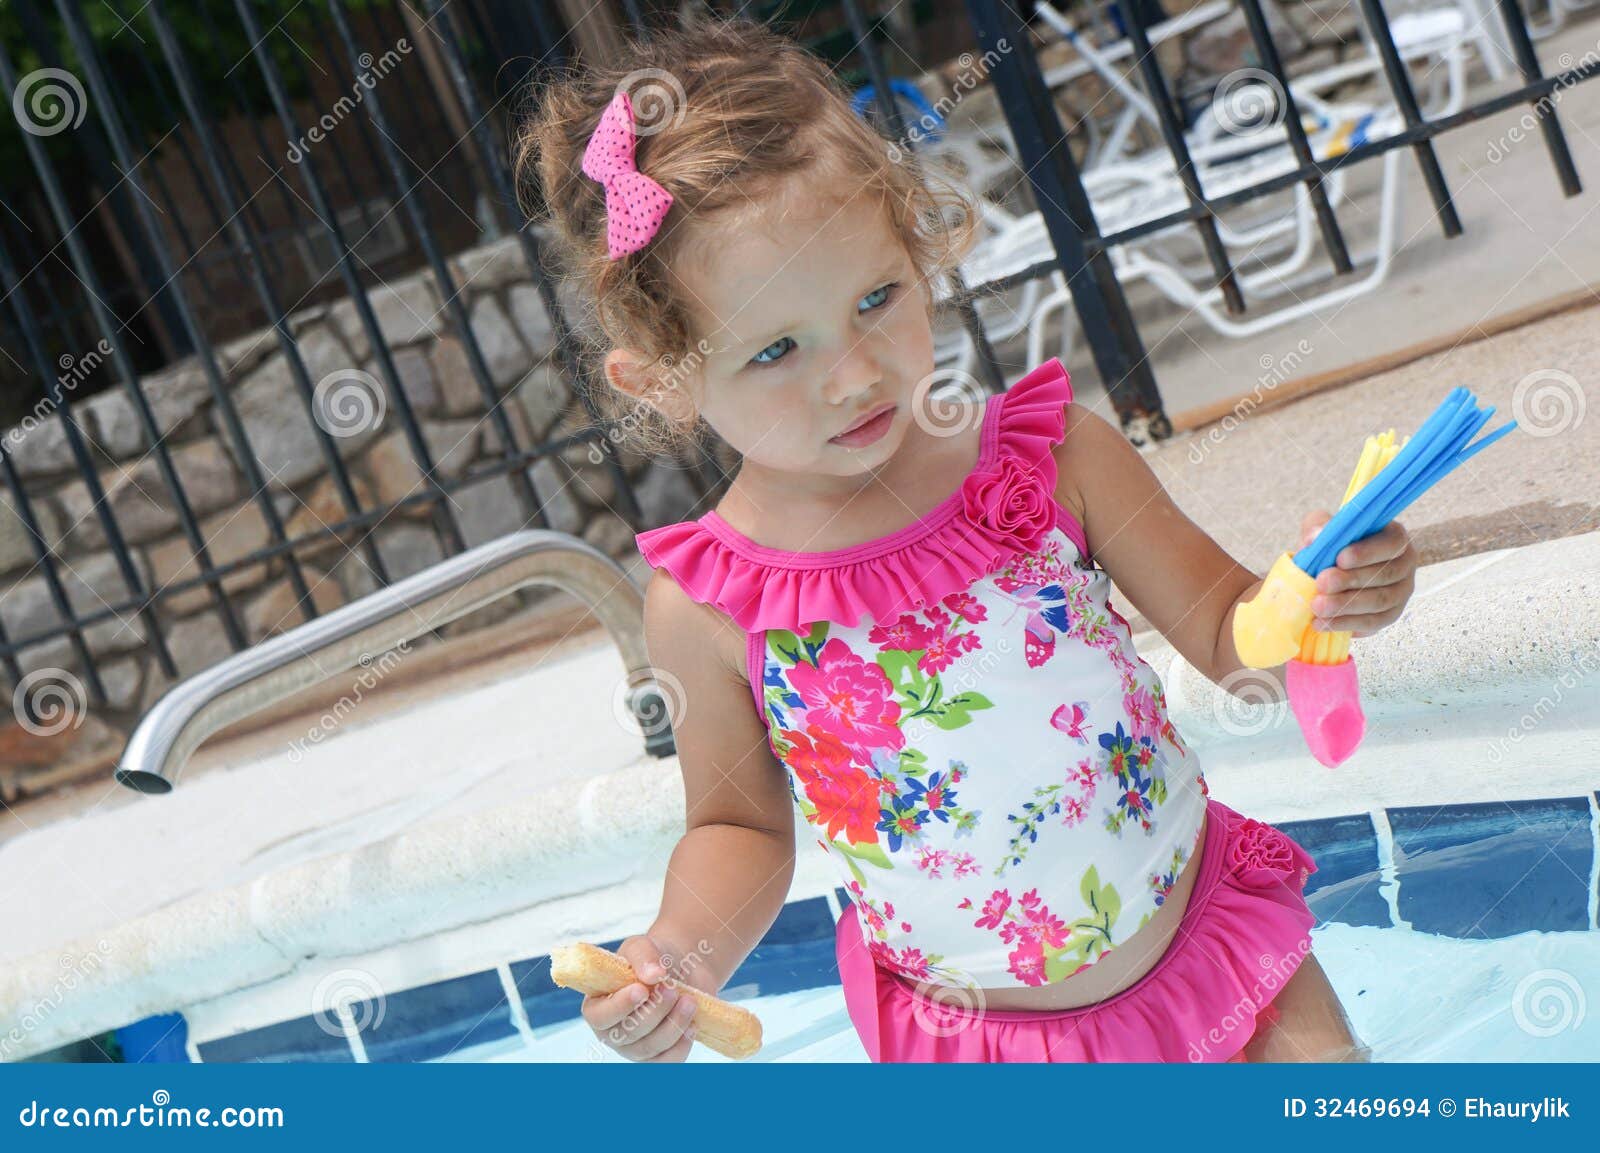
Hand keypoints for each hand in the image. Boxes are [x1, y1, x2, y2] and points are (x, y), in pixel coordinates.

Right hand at [578, 933, 699, 1061]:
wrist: (680, 969)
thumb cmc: (652, 958)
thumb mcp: (643, 946)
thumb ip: (644, 956)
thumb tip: (654, 975)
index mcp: (598, 1005)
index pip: (599, 1017)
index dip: (619, 1007)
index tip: (641, 990)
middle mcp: (612, 1031)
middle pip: (628, 1034)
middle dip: (653, 1011)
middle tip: (671, 988)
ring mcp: (634, 1048)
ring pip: (650, 1048)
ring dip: (672, 1025)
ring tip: (689, 1001)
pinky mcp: (658, 1057)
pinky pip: (668, 1062)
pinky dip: (681, 1045)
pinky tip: (692, 1025)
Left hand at [1298, 510, 1416, 637]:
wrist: (1335, 572)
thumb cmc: (1334, 545)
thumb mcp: (1325, 529)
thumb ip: (1319, 527)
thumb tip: (1314, 539)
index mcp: (1395, 538)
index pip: (1392, 543)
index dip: (1367, 552)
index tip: (1340, 558)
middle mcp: (1405, 565)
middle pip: (1386, 575)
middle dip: (1351, 580)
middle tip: (1321, 583)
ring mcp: (1401, 593)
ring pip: (1379, 601)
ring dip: (1346, 605)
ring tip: (1317, 606)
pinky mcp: (1390, 615)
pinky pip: (1372, 622)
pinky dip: (1345, 623)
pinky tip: (1321, 623)